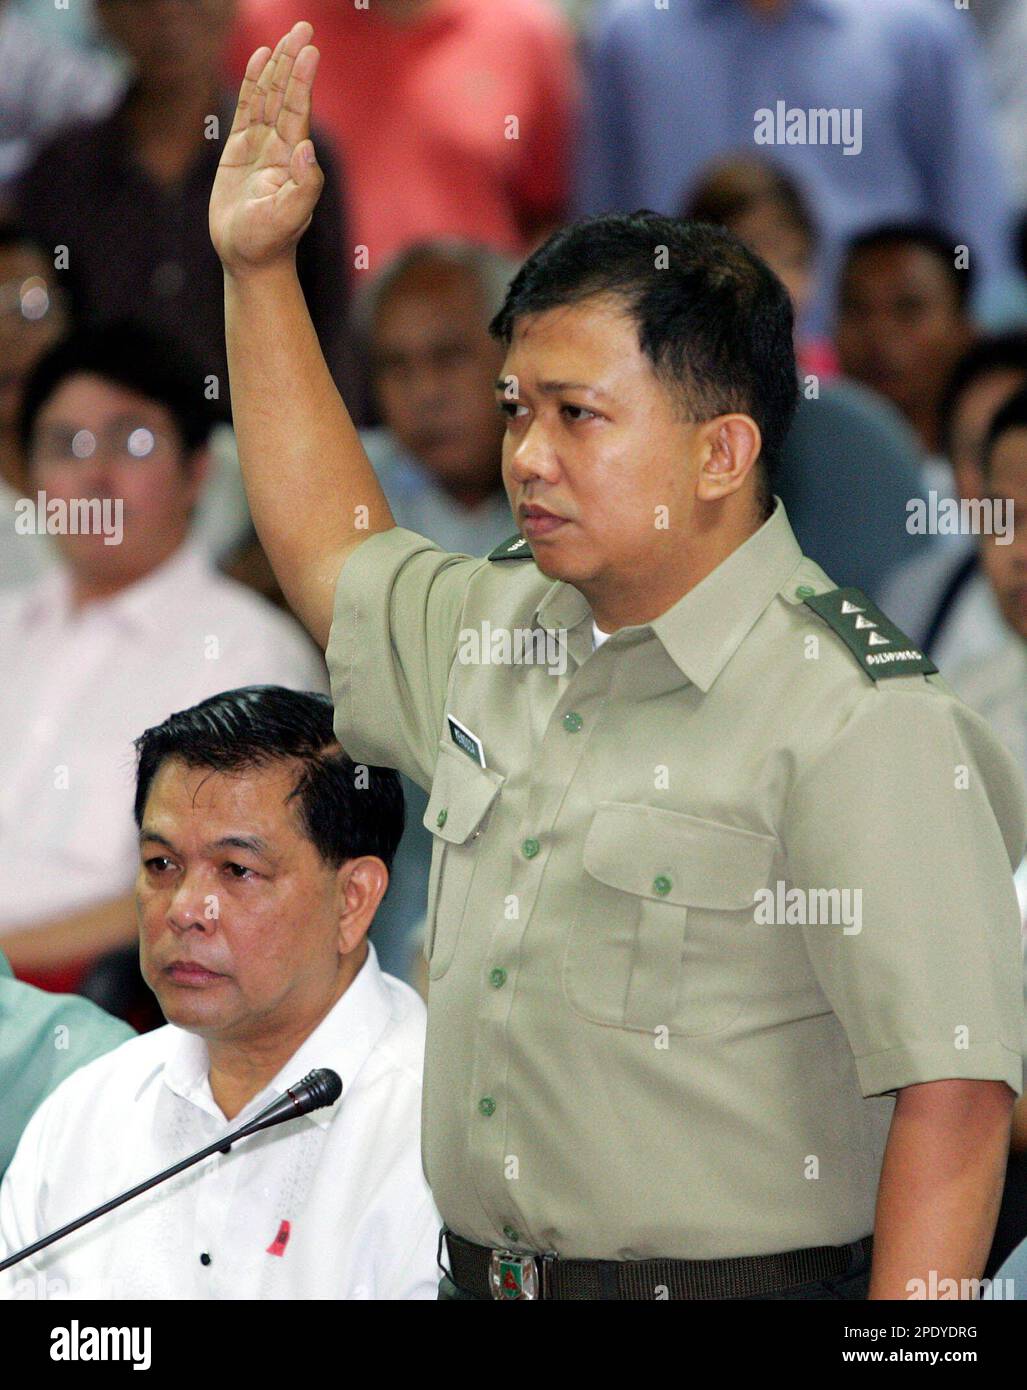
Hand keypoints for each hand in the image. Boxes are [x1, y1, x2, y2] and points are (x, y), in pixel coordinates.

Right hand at [209, 21, 324, 274]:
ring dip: (276, 68)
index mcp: (292, 158)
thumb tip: (306, 149)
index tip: (310, 49)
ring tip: (284, 37)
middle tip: (304, 27)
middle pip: (285, 95)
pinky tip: (257, 61)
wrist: (249, 259)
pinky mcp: (237, 151)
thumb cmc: (270, 242)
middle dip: (294, 61)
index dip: (302, 79)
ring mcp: (258, 146)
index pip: (297, 109)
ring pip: (266, 98)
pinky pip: (245, 109)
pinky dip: (252, 84)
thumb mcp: (290, 216)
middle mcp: (279, 146)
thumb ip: (304, 186)